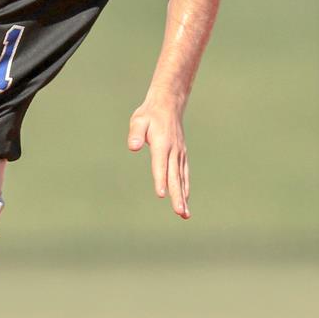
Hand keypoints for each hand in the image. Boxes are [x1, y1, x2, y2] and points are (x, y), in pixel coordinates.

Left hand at [126, 100, 189, 219]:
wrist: (169, 104)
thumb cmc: (150, 114)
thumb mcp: (138, 120)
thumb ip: (135, 133)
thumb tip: (133, 147)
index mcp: (162, 144)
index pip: (161, 166)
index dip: (161, 180)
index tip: (162, 195)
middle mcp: (174, 151)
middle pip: (175, 177)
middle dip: (177, 196)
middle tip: (180, 213)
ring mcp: (180, 153)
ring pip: (182, 178)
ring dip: (184, 197)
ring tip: (185, 214)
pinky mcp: (182, 154)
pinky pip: (184, 173)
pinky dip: (185, 187)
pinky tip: (185, 199)